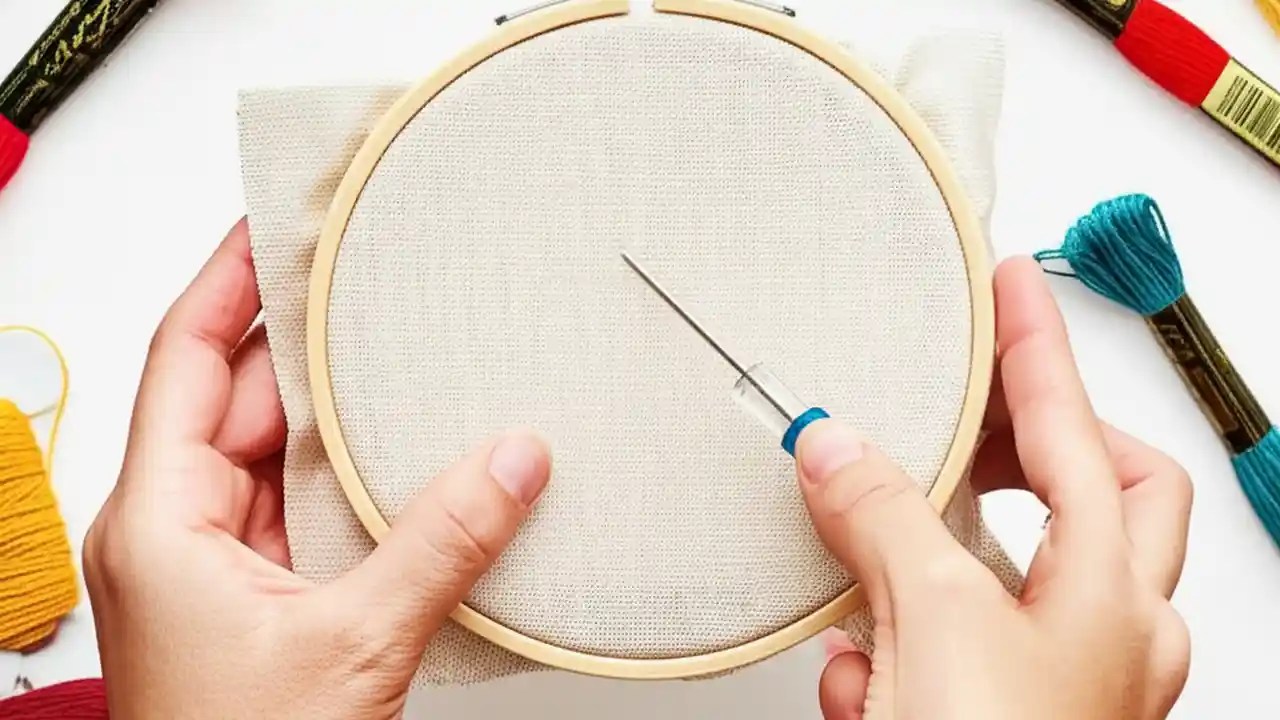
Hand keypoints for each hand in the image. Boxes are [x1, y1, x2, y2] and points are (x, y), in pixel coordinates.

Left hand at [84, 220, 551, 718]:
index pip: (183, 359)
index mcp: (159, 521)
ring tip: (394, 360)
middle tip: (364, 283)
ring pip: (273, 455)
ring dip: (331, 417)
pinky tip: (399, 458)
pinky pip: (300, 507)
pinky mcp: (258, 596)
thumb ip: (441, 543)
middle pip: (235, 399)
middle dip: (301, 344)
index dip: (225, 281)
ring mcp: (215, 565)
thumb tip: (514, 458)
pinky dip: (347, 478)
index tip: (270, 224)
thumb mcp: (353, 643)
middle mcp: (175, 531)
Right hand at [800, 257, 1192, 718]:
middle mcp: (1104, 633)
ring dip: (917, 574)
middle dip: (1014, 453)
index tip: (1013, 281)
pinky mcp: (992, 717)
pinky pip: (944, 652)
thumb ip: (885, 521)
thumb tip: (838, 448)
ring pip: (996, 580)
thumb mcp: (938, 626)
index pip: (1072, 429)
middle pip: (1087, 496)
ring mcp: (1055, 681)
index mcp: (1113, 592)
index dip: (1036, 345)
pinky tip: (854, 679)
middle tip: (955, 417)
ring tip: (862, 575)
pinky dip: (890, 651)